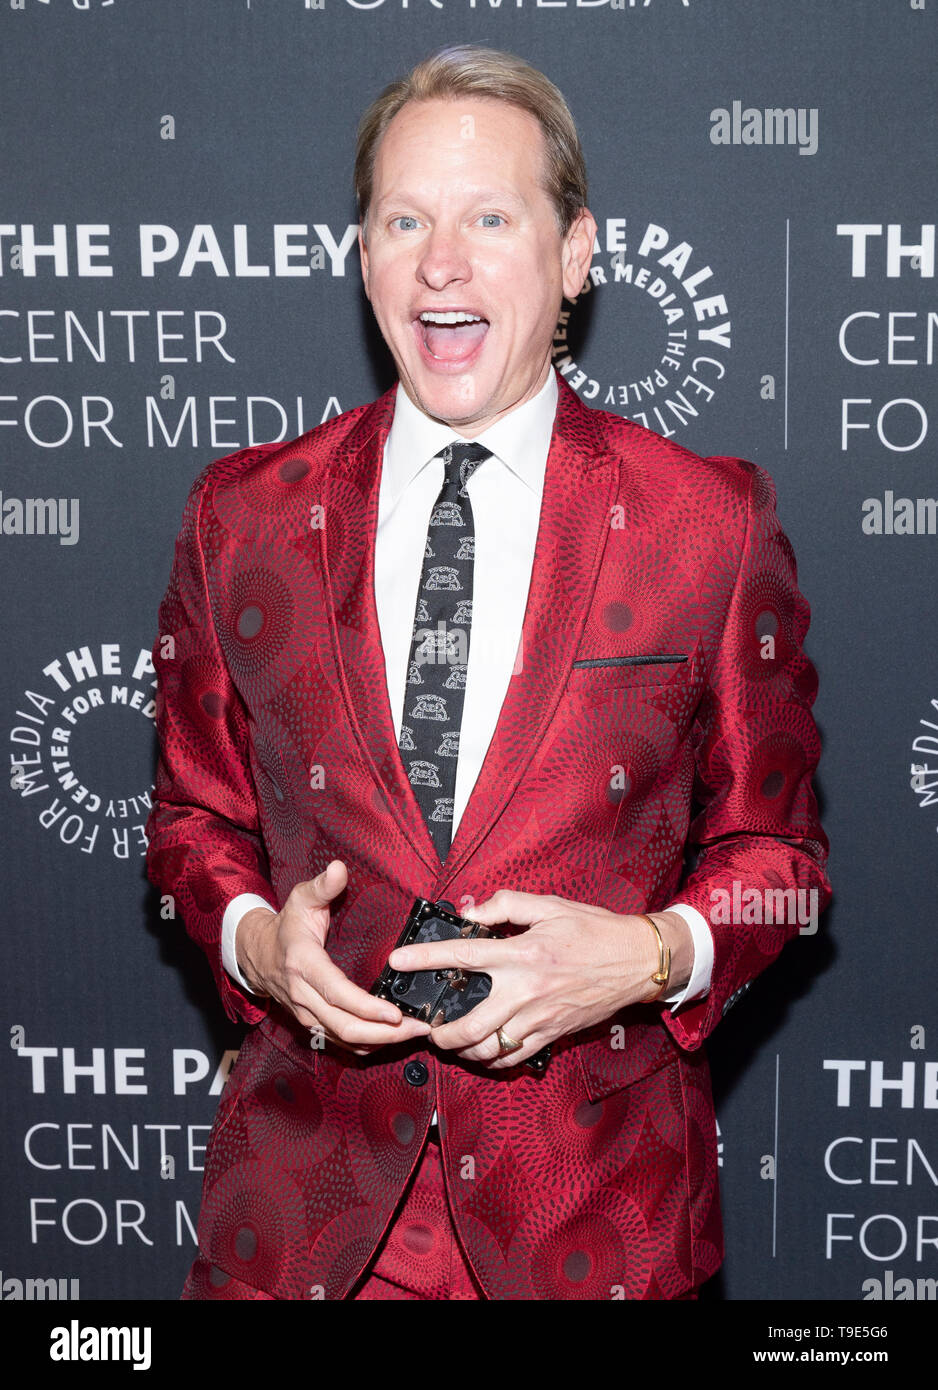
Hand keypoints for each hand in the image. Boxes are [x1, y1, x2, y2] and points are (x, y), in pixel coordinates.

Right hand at [237, 861, 430, 1055]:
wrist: (256, 953)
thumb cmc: (285, 926)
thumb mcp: (301, 899)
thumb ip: (323, 885)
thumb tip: (339, 868)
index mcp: (304, 964)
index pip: (337, 993)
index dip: (366, 1007)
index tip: (395, 1013)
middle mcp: (303, 995)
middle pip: (344, 1026)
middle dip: (384, 1033)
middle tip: (419, 1028)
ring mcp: (306, 1013)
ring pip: (343, 1039)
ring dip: (380, 1042)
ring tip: (413, 1034)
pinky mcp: (311, 1023)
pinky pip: (339, 1042)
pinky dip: (366, 1045)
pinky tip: (390, 1039)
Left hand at [386, 890, 692, 1068]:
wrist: (638, 961)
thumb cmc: (594, 929)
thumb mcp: (550, 905)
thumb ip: (505, 905)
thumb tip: (470, 913)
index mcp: (521, 953)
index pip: (462, 956)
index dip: (424, 959)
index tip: (397, 961)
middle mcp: (525, 991)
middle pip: (467, 1024)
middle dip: (437, 1033)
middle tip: (424, 1026)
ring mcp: (538, 1019)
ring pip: (487, 1049)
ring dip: (461, 1050)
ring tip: (448, 1040)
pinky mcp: (552, 1036)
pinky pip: (513, 1059)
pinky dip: (491, 1060)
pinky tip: (482, 1050)